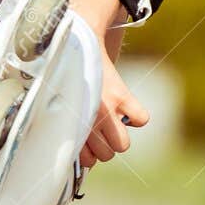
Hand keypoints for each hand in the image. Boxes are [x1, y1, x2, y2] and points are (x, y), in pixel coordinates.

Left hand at [77, 46, 147, 170]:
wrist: (79, 43)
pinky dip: (137, 117)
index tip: (87, 145)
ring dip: (119, 137)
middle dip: (104, 147)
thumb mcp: (62, 106)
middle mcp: (88, 118)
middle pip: (108, 155)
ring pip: (123, 145)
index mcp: (71, 123)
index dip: (90, 156)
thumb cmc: (70, 80)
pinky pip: (142, 120)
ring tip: (111, 122)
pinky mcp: (122, 95)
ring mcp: (107, 107)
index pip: (87, 160)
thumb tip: (82, 159)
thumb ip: (69, 129)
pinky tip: (126, 110)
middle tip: (98, 131)